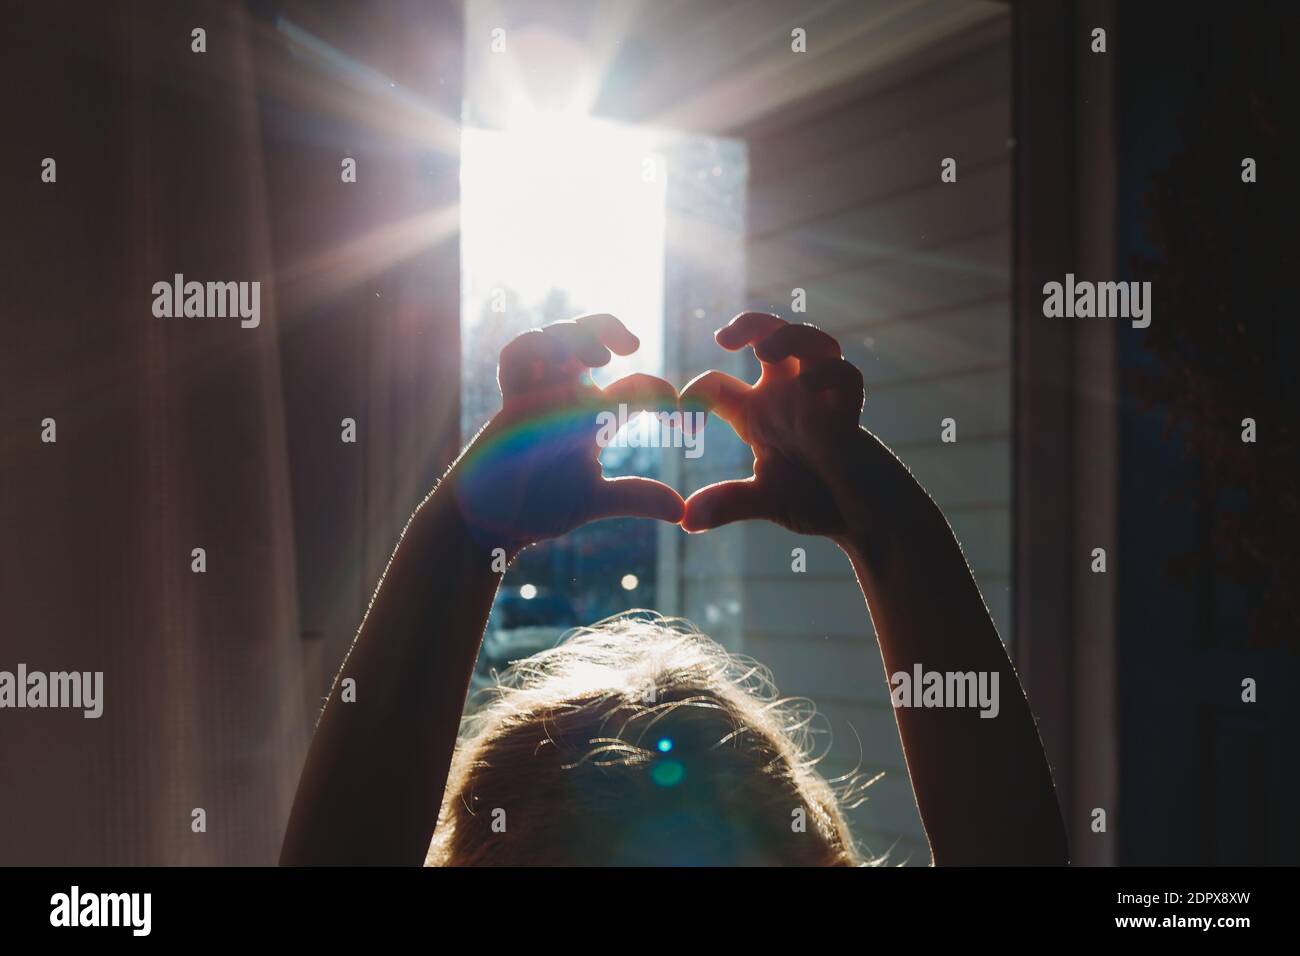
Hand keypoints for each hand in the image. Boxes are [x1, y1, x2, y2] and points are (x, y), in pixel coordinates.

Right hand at [452, 314, 684, 554]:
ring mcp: (535, 395)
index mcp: (591, 416)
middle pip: (587, 335)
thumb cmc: (536, 507)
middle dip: (607, 326)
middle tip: (631, 345)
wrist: (488, 522)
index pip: (634, 388)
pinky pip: (514, 358)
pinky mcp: (507, 402)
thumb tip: (681, 510)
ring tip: (599, 360)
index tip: (686, 423)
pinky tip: (548, 363)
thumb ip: (634, 497)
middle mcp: (565, 397)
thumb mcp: (593, 500)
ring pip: (553, 337)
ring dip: (574, 336)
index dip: (662, 395)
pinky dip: (528, 349)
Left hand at [680, 313, 876, 540]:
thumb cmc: (816, 501)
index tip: (681, 414)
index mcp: (759, 413)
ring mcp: (821, 401)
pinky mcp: (850, 414)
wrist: (864, 519)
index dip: (697, 393)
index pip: (719, 386)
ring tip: (764, 352)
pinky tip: (807, 387)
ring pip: (812, 343)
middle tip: (724, 338)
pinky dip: (829, 375)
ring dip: (790, 337)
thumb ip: (728, 503)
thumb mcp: (765, 500)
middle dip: (750, 325)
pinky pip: (846, 378)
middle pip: (772, 336)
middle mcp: (788, 397)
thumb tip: (685, 522)